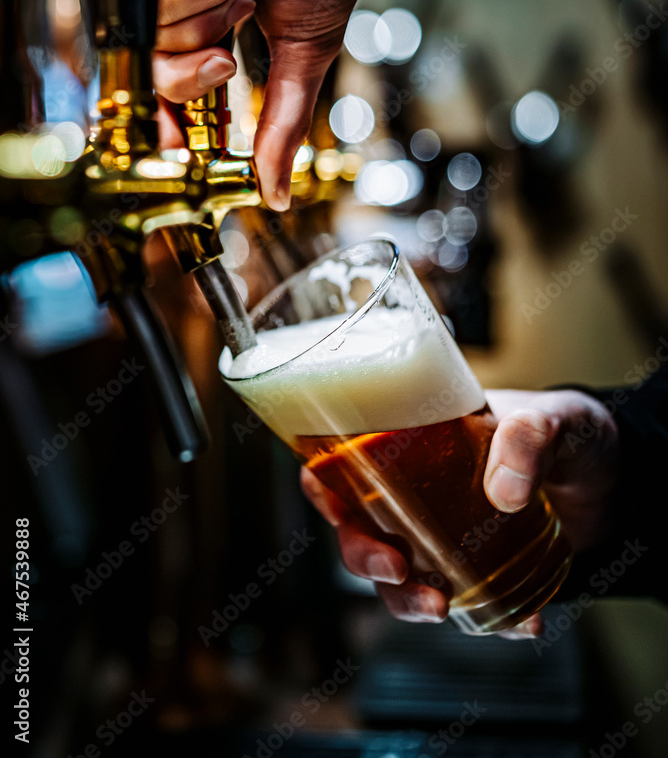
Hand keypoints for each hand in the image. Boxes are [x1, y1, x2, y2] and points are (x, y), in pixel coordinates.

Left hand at [139, 0, 368, 208]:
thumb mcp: (302, 59)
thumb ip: (280, 128)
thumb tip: (277, 196)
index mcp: (205, 31)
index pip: (167, 92)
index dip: (169, 124)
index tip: (180, 151)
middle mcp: (173, 2)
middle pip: (151, 74)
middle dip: (196, 73)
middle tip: (229, 51)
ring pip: (153, 36)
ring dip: (211, 18)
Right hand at [301, 388, 619, 633]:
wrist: (615, 478)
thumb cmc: (568, 430)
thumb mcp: (553, 419)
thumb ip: (530, 437)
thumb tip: (504, 493)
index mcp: (415, 445)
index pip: (346, 461)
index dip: (322, 482)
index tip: (328, 497)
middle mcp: (417, 496)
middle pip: (359, 530)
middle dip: (363, 556)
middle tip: (394, 567)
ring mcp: (444, 539)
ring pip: (398, 579)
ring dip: (407, 601)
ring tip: (441, 609)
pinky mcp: (480, 575)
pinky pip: (467, 609)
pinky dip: (489, 624)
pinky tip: (521, 623)